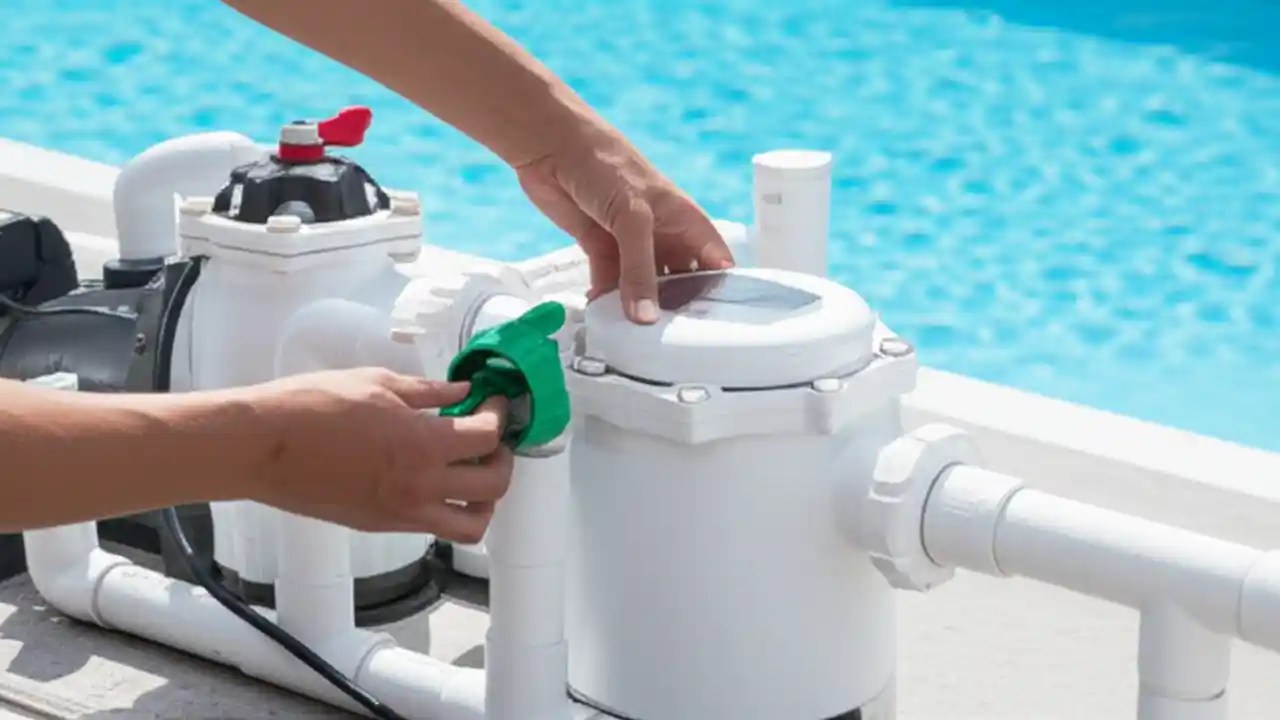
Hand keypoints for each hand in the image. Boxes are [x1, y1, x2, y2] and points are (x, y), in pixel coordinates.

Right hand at [245, 367, 511, 541]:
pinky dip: (448, 509)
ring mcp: (402, 513)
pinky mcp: (381, 525)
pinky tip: (434, 480)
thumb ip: (428, 392)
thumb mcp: (377, 383)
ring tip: (472, 472)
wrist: (261, 447)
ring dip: (484, 501)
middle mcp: (421, 487)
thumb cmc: (312, 406)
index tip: (495, 404)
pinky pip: (433, 527)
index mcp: (425, 446)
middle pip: (494, 489)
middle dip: (503, 460)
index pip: (488, 439)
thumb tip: (462, 391)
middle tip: (492, 439)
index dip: (500, 417)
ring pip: (470, 526)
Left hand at [515, 124, 734, 323]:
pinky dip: (606, 300)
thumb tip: (645, 319)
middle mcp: (663, 235)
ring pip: (642, 286)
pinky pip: (609, 283)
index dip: (722, 293)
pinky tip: (604, 320)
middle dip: (676, 310)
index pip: (716, 263)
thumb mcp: (633, 218)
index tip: (718, 328)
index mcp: (686, 221)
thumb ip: (639, 270)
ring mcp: (631, 243)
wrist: (551, 145)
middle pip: (679, 282)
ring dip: (637, 308)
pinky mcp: (599, 248)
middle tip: (672, 343)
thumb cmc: (606, 164)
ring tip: (636, 340)